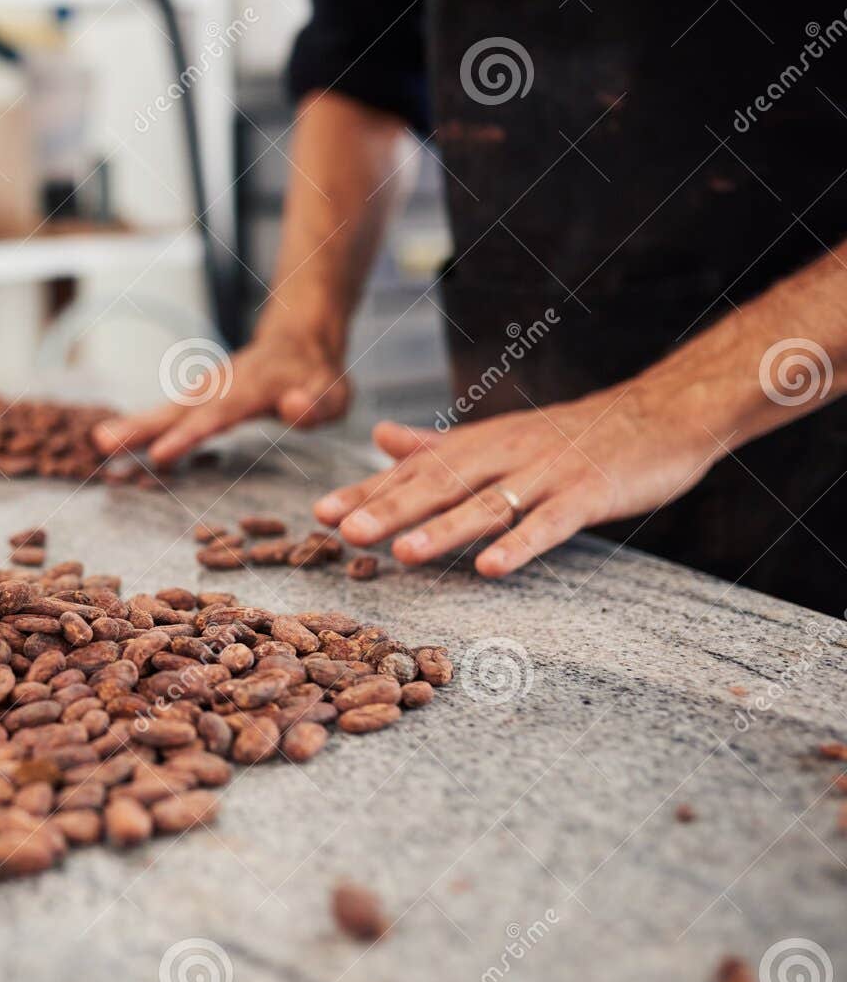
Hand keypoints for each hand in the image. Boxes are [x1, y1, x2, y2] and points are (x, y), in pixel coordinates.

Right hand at [93, 334, 350, 467]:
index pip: (219, 414)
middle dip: (142, 427)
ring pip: (168, 408)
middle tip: (103, 443)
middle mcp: (223, 385)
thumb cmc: (319, 376)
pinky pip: (169, 411)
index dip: (189, 435)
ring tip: (100, 442)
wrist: (300, 337)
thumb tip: (290, 407)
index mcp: (255, 388)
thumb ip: (316, 405)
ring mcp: (207, 388)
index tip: (160, 454)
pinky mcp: (199, 395)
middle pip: (179, 408)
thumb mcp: (334, 394)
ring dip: (134, 425)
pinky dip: (142, 425)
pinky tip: (117, 442)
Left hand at [313, 387, 717, 576]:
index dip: (367, 491)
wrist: (660, 413)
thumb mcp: (498, 434)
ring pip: (487, 504)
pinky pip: (550, 523)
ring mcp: (546, 474)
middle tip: (344, 532)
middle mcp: (503, 455)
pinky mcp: (587, 494)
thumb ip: (437, 445)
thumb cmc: (573, 434)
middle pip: (439, 485)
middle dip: (390, 509)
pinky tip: (493, 568)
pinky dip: (522, 544)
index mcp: (478, 445)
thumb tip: (379, 437)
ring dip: (444, 529)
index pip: (412, 471)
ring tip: (402, 553)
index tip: (320, 514)